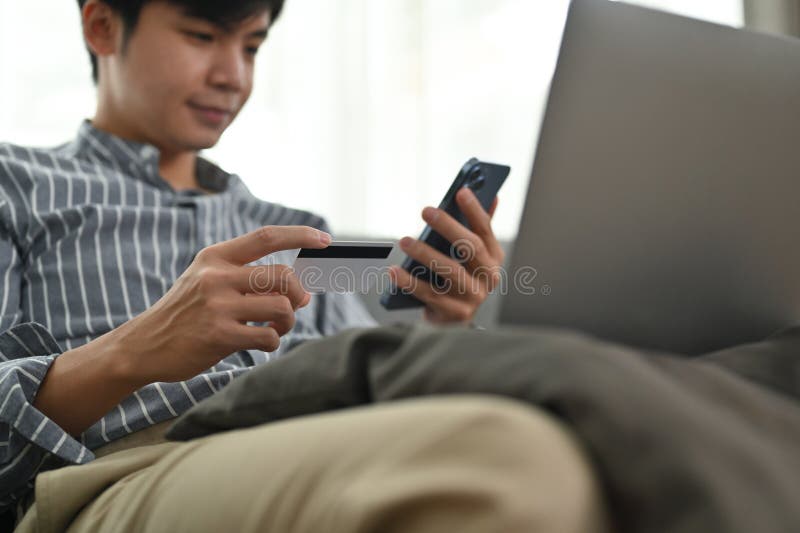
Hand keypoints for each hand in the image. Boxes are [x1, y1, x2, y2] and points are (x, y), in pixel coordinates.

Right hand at [112, 225, 331, 382]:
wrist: (144, 345)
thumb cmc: (186, 312)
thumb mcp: (208, 282)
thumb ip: (250, 281)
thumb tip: (302, 292)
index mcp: (215, 257)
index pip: (266, 237)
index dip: (301, 235)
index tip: (324, 239)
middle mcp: (216, 277)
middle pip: (283, 275)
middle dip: (298, 293)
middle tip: (295, 305)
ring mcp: (217, 306)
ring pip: (281, 307)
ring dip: (288, 321)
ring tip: (276, 327)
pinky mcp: (218, 335)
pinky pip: (268, 336)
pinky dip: (273, 341)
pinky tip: (261, 342)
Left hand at [389, 188, 503, 323]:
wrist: (451, 320)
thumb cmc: (459, 279)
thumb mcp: (471, 255)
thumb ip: (478, 227)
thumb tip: (492, 195)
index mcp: (494, 258)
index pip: (485, 229)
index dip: (475, 210)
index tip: (461, 191)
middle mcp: (488, 277)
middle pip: (470, 247)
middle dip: (448, 226)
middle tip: (426, 210)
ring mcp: (474, 297)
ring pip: (451, 271)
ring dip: (426, 253)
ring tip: (404, 241)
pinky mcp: (455, 313)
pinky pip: (429, 295)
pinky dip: (410, 282)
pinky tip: (394, 270)